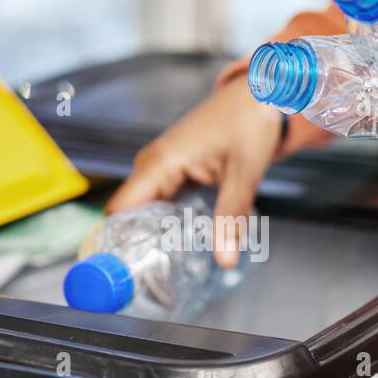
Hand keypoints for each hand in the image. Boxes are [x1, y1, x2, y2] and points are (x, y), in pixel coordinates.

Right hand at [107, 77, 280, 266]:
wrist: (261, 94)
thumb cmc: (250, 121)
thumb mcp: (243, 173)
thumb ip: (231, 217)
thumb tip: (225, 260)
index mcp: (158, 164)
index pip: (118, 212)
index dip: (117, 244)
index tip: (126, 276)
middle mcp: (152, 165)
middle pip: (128, 216)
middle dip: (138, 247)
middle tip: (153, 283)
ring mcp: (161, 168)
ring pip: (144, 211)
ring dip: (153, 237)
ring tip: (168, 270)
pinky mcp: (174, 170)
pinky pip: (160, 203)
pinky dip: (167, 223)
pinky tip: (183, 243)